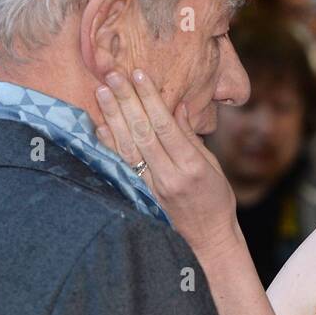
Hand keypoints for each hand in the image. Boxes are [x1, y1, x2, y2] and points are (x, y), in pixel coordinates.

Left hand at [94, 70, 238, 258]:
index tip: (139, 74)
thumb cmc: (216, 200)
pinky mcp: (141, 195)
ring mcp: (152, 188)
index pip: (166, 126)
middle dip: (127, 101)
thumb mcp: (212, 166)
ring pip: (128, 147)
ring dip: (113, 117)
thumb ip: (191, 137)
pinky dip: (110, 144)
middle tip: (114, 74)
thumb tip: (178, 106)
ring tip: (102, 91)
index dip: (150, 99)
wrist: (208, 240)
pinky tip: (99, 125)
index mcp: (191, 167)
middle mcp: (169, 177)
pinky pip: (122, 166)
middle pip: (143, 133)